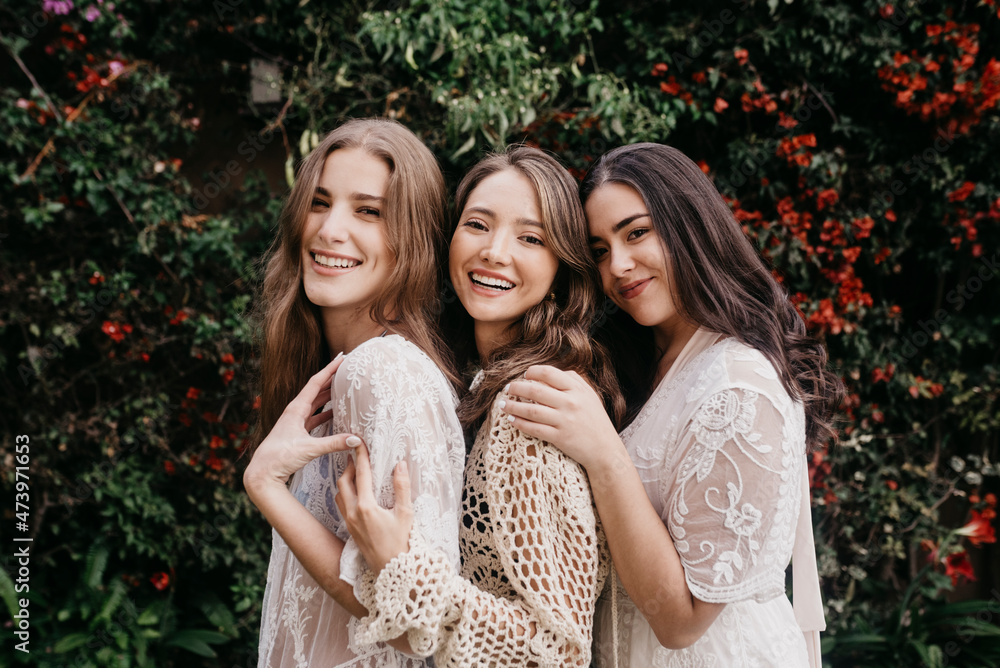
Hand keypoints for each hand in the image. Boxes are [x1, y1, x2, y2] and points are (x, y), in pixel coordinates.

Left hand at [244, 355, 360, 494]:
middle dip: (331, 378)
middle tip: (346, 368)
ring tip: (343, 387)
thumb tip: (357, 439)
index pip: (315, 383)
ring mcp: (295, 422)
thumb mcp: (309, 449)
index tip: (342, 357)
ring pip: (316, 403)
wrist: (262, 473)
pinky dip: (326, 413)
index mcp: (295, 409)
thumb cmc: (279, 458)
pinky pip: (315, 417)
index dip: (329, 369)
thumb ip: (334, 443)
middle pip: (316, 390)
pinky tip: (335, 413)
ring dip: (329, 395)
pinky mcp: (297, 432)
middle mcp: (295, 412)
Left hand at [336, 443, 412, 574]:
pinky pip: (341, 505)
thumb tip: (399, 464)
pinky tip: (354, 492)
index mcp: (366, 507)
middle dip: (350, 466)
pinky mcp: (350, 529)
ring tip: (355, 471)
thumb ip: (402, 487)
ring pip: (340, 494)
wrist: (393, 571)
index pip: (362, 475)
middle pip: (344, 482)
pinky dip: (345, 493)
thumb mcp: (406, 513)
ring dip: (345, 480)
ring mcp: (350, 522)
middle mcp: (354, 513)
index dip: (361, 456)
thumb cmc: (402, 542)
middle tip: (357, 454)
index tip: (359, 442)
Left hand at [501, 364, 622, 470]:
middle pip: (536, 390)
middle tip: (507, 388)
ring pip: (531, 410)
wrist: (605, 450)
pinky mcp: (559, 437)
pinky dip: (520, 423)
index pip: (550, 373)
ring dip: (513, 406)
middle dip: (516, 388)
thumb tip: (550, 372)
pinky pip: (534, 429)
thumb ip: (574, 380)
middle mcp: (570, 403)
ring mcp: (564, 421)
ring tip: (502, 404)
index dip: (533, 372)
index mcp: (577, 390)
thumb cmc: (596, 421)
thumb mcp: (590, 396)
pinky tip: (512, 420)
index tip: (524, 374)